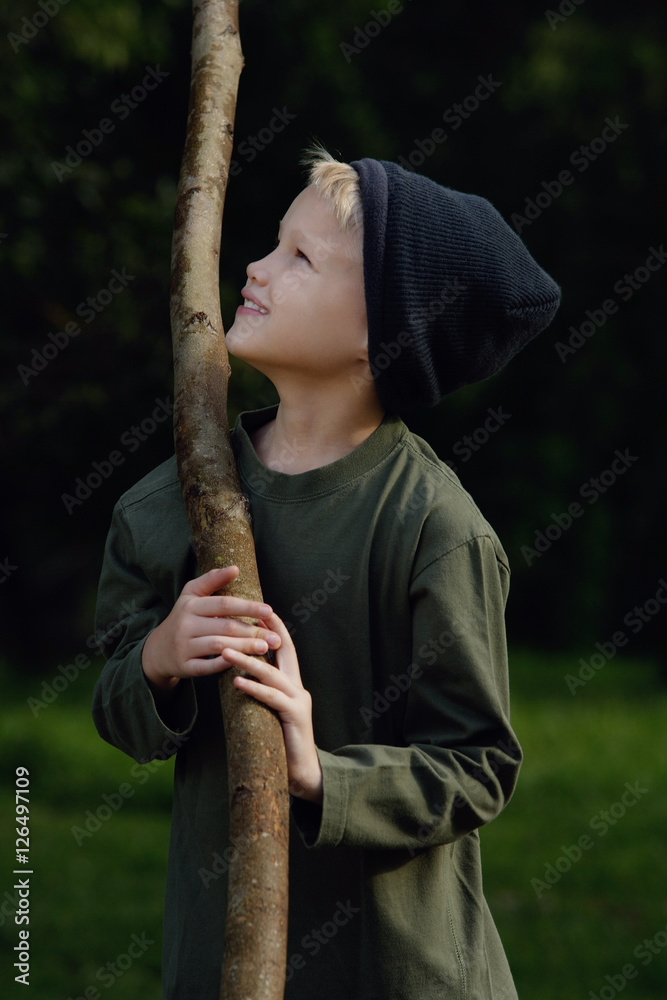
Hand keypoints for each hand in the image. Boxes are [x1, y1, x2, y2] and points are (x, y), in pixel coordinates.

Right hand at [142, 565, 280, 690]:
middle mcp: (185, 625)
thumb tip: (235, 568)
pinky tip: (241, 661)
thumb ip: (212, 579)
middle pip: (225, 627)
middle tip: (275, 638)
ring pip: (219, 646)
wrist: (157, 649)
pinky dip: (224, 664)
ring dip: (244, 648)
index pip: (224, 604)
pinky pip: (207, 666)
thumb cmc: (183, 617)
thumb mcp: (192, 594)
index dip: (248, 607)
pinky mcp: (184, 666)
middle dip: (252, 632)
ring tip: (264, 648)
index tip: (269, 611)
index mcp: (191, 605)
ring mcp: (184, 646)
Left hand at [222, 612, 322, 803]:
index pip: (284, 649)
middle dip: (266, 631)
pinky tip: (237, 681)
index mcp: (292, 684)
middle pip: (284, 651)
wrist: (302, 775)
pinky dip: (254, 688)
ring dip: (248, 660)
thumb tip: (239, 675)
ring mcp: (298, 701)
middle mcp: (298, 688)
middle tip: (248, 614)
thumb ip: (262, 693)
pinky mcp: (295, 717)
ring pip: (272, 674)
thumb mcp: (271, 711)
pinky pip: (272, 698)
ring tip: (226, 650)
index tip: (257, 610)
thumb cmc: (282, 742)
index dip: (273, 628)